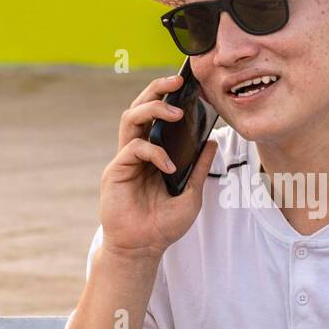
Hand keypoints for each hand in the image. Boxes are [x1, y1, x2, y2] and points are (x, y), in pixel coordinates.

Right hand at [100, 72, 218, 260]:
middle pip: (140, 107)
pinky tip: (168, 166)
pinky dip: (154, 152)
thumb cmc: (163, 224)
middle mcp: (137, 151)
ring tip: (175, 112)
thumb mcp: (191, 193)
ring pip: (131, 117)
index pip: (157, 116)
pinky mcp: (116, 171)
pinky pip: (134, 148)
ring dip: (152, 108)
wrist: (143, 248)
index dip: (169, 97)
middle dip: (157, 88)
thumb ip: (199, 167)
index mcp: (154, 153)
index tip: (189, 85)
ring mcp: (125, 159)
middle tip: (177, 80)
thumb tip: (212, 141)